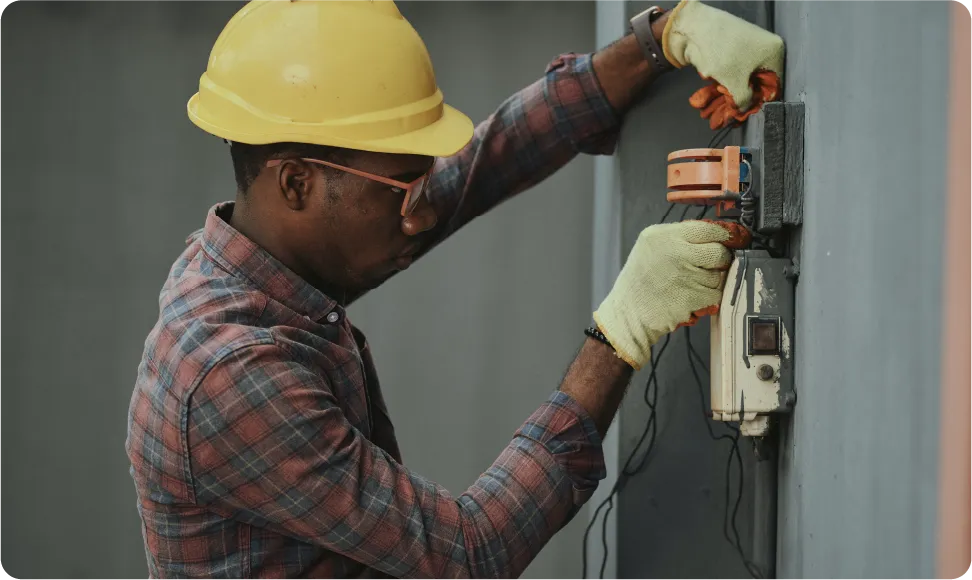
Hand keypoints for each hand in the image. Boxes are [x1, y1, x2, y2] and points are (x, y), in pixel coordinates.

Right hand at [593, 220, 749, 369]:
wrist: (628, 314)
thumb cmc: (639, 282)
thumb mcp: (650, 246)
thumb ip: (680, 237)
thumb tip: (717, 235)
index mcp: (663, 236)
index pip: (708, 228)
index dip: (727, 234)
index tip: (736, 238)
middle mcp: (675, 252)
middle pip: (719, 251)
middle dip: (721, 260)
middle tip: (711, 266)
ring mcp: (686, 276)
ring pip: (720, 275)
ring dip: (713, 281)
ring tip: (692, 284)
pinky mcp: (694, 297)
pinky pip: (717, 294)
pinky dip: (710, 297)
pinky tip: (693, 297)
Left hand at [662, 0, 783, 128]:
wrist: (693, 28)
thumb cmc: (720, 51)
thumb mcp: (735, 82)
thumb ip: (743, 100)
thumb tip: (743, 110)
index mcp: (773, 53)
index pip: (772, 86)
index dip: (758, 103)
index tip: (744, 116)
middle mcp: (762, 50)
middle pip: (753, 84)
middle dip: (736, 103)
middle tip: (724, 119)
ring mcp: (744, 50)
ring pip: (736, 81)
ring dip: (722, 99)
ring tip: (710, 115)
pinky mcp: (728, 52)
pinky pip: (727, 74)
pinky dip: (716, 87)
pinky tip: (705, 102)